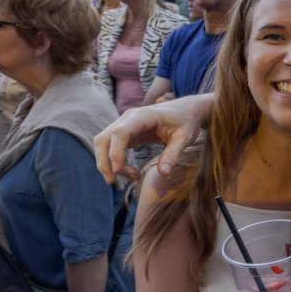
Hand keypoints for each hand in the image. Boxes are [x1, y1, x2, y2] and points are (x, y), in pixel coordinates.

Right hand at [93, 96, 209, 182]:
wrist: (186, 110)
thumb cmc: (186, 122)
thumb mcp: (185, 138)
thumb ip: (173, 154)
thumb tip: (163, 174)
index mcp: (143, 116)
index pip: (119, 132)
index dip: (115, 152)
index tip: (118, 171)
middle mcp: (129, 117)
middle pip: (104, 138)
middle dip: (104, 161)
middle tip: (113, 182)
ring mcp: (125, 124)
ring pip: (104, 143)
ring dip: (107, 163)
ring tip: (130, 177)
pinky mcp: (126, 132)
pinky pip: (112, 146)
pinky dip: (115, 161)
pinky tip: (130, 172)